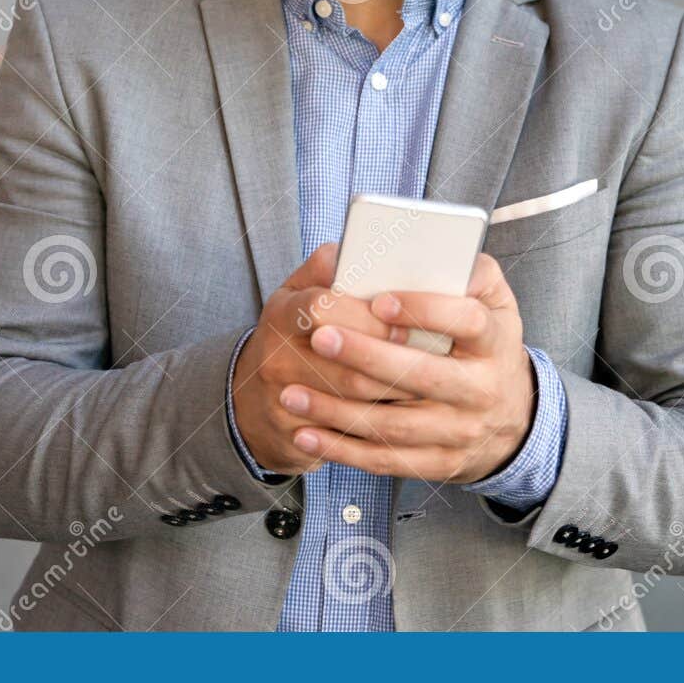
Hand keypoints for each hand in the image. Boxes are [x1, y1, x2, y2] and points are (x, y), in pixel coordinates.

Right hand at [231, 243, 417, 474]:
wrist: (250, 401)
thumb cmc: (290, 336)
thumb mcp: (298, 294)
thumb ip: (327, 268)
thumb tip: (361, 246)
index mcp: (282, 312)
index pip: (322, 308)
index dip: (366, 318)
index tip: (402, 322)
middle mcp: (276, 356)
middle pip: (343, 363)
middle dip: (393, 363)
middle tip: (433, 362)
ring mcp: (281, 400)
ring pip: (352, 403)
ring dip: (396, 397)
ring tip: (431, 388)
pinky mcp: (292, 435)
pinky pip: (345, 436)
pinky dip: (380, 426)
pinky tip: (407, 417)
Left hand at [276, 253, 536, 483]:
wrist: (509, 416)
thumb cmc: (483, 343)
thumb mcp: (493, 301)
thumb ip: (469, 271)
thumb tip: (434, 250)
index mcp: (493, 340)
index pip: (466, 320)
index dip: (424, 309)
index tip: (378, 300)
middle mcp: (481, 389)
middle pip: (421, 375)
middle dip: (365, 356)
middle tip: (320, 338)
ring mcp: (461, 431)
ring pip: (394, 424)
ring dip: (337, 410)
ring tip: (291, 393)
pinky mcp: (440, 462)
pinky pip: (386, 460)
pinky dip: (342, 449)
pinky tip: (305, 434)